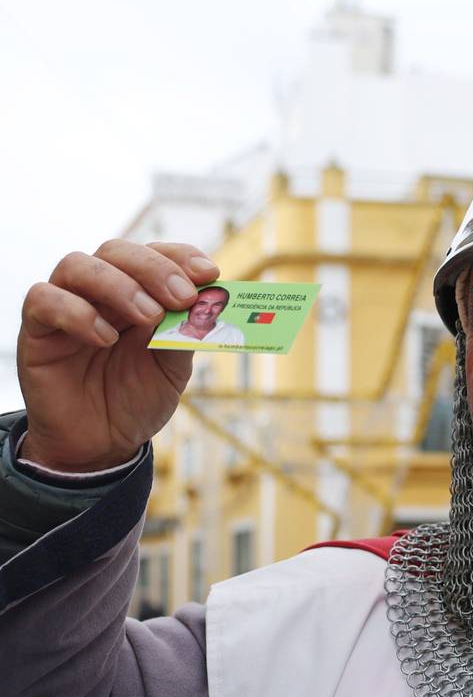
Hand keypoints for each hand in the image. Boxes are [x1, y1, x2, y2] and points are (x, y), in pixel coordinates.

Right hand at [17, 240, 219, 471]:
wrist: (102, 445)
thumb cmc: (137, 400)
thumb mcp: (173, 367)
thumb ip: (184, 334)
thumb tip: (204, 303)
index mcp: (137, 293)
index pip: (154, 254)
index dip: (180, 257)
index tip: (210, 273)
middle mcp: (100, 293)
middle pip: (117, 251)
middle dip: (155, 269)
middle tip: (183, 297)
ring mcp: (66, 307)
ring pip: (78, 265)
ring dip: (119, 285)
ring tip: (148, 317)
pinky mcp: (38, 330)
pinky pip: (43, 300)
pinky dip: (77, 312)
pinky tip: (105, 338)